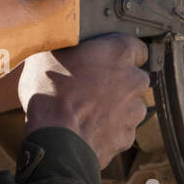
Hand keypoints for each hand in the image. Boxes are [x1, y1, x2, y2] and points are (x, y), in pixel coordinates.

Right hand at [19, 34, 149, 167]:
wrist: (53, 137)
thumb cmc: (48, 91)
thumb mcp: (47, 53)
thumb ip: (67, 47)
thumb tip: (60, 45)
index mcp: (119, 52)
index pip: (137, 48)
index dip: (120, 54)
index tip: (107, 59)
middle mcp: (134, 80)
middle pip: (134, 78)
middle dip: (118, 82)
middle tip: (90, 86)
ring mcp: (134, 110)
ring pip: (130, 105)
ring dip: (115, 107)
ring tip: (86, 111)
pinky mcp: (127, 136)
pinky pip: (121, 129)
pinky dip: (108, 129)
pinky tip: (87, 128)